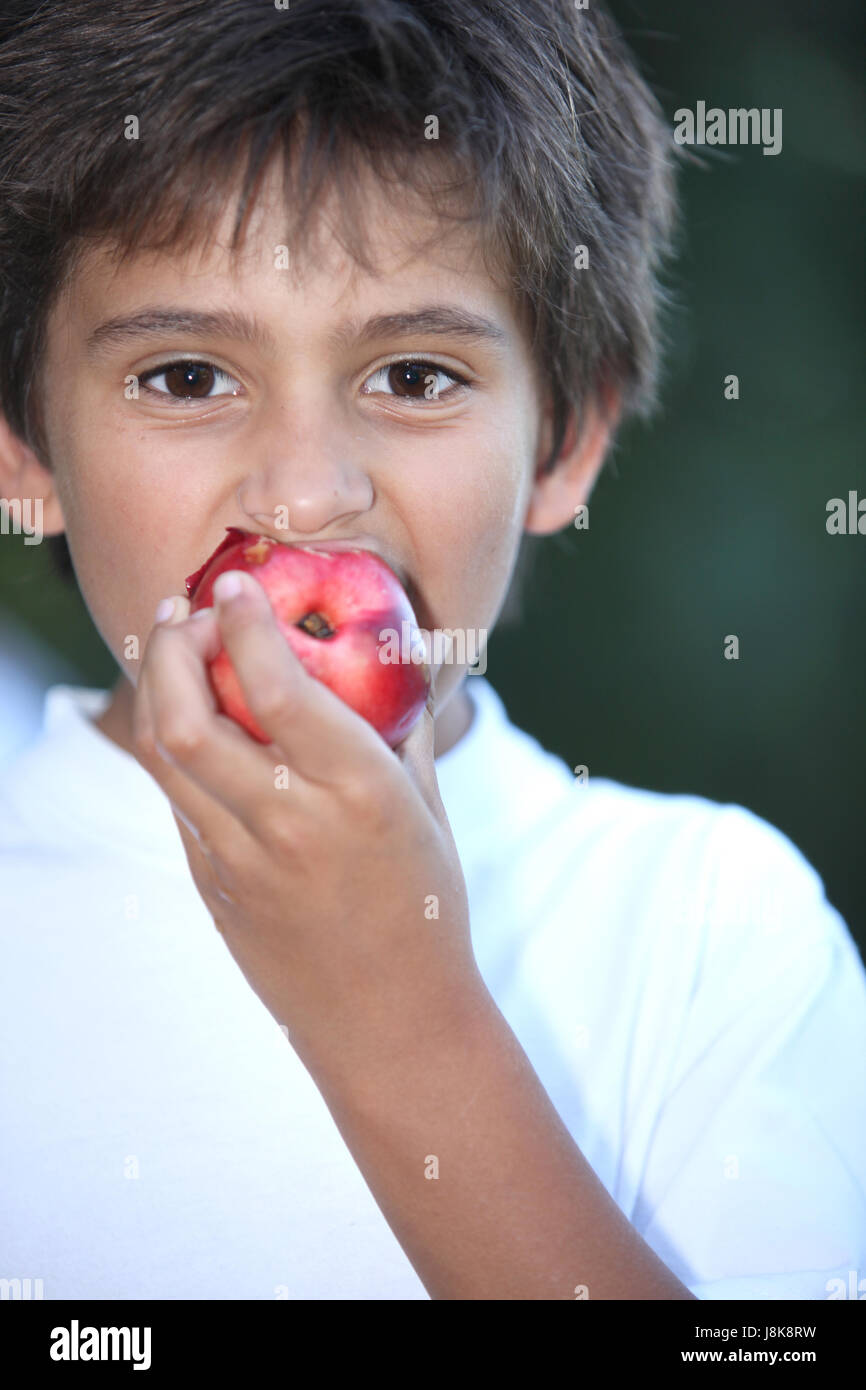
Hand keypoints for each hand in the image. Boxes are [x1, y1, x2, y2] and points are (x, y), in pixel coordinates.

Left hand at [132, 573, 484, 1086]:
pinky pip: (178, 797)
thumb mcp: (431, 809)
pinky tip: (192, 718)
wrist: (388, 1020)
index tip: (238, 583)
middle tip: (186, 611)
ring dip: (159, 688)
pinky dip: (174, 743)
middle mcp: (289, 821)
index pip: (278, 687)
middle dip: (174, 649)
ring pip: (165, 755)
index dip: (245, 623)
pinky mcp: (213, 885)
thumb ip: (403, 730)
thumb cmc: (426, 907)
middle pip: (188, 717)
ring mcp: (240, 859)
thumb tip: (388, 657)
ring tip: (176, 650)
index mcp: (358, 792)